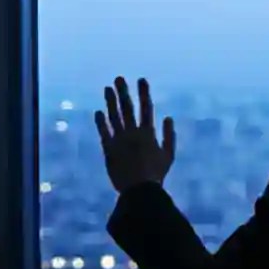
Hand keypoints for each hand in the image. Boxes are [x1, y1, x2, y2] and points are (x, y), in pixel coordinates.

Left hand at [95, 77, 175, 191]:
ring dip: (111, 102)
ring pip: (114, 116)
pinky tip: (99, 112)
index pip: (146, 108)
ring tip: (107, 88)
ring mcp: (119, 140)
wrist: (139, 190)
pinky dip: (101, 122)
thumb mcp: (168, 155)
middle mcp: (133, 133)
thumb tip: (168, 117)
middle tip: (119, 78)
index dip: (143, 92)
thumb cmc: (156, 175)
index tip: (141, 79)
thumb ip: (169, 136)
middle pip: (127, 108)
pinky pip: (104, 132)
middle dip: (124, 92)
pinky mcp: (109, 149)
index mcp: (148, 133)